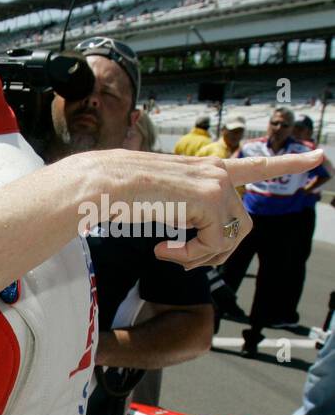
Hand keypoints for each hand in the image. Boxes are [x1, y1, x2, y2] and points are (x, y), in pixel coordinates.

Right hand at [74, 148, 324, 268]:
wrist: (101, 185)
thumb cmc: (116, 194)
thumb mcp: (155, 199)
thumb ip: (179, 208)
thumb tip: (179, 234)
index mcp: (203, 169)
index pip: (253, 166)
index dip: (288, 162)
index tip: (319, 155)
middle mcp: (216, 172)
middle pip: (241, 223)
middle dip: (216, 250)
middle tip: (179, 259)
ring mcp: (216, 184)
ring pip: (230, 238)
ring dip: (200, 256)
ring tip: (166, 253)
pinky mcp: (211, 198)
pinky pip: (214, 243)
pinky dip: (189, 256)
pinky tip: (160, 249)